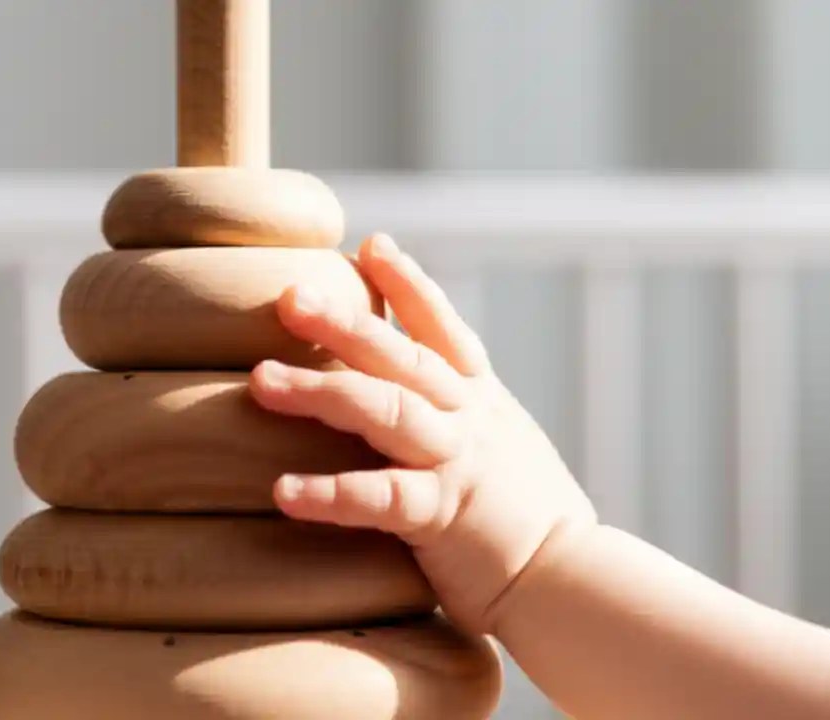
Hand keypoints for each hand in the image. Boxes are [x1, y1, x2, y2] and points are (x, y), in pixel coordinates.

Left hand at [247, 233, 596, 632]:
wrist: (570, 579)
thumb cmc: (529, 519)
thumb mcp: (505, 445)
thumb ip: (467, 414)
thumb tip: (429, 393)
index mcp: (482, 400)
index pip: (443, 328)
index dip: (408, 284)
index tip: (372, 244)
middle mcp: (469, 419)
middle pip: (400, 356)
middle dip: (344, 323)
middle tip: (288, 296)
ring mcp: (456, 462)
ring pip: (384, 410)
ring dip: (319, 392)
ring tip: (259, 381)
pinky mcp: (441, 516)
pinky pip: (381, 497)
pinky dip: (332, 494)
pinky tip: (283, 493)